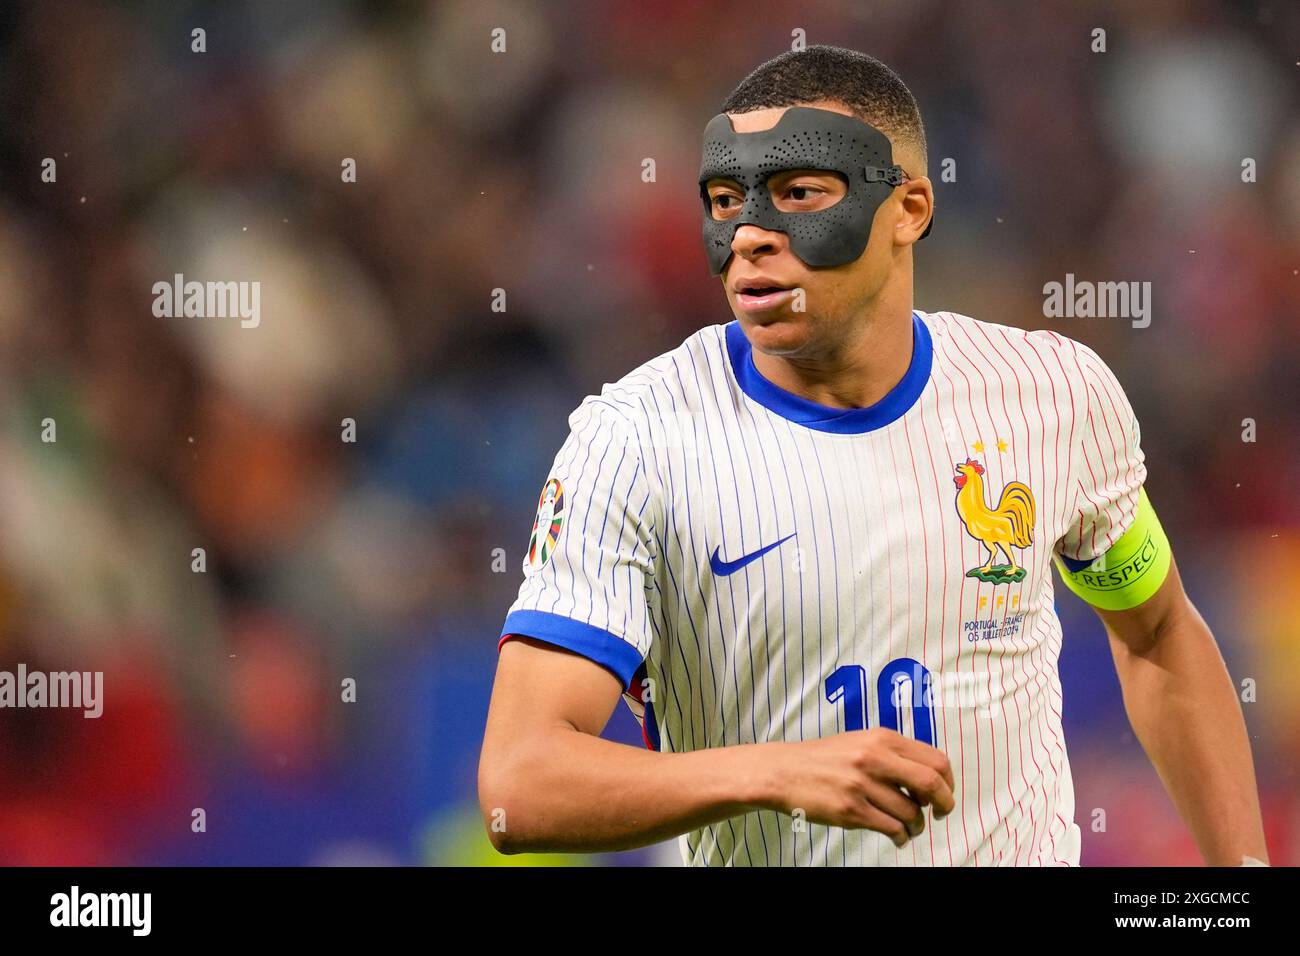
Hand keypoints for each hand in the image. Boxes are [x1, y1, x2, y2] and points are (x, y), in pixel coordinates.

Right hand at [755, 728, 955, 847]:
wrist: (783, 771)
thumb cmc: (824, 759)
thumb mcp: (861, 741)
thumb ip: (894, 753)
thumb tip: (930, 778)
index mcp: (882, 738)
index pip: (935, 760)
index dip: (948, 782)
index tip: (944, 793)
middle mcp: (874, 758)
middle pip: (931, 784)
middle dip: (944, 804)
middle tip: (940, 814)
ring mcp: (862, 785)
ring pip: (911, 813)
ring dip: (917, 826)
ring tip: (908, 827)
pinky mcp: (851, 810)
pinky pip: (892, 828)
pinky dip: (901, 837)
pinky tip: (896, 836)